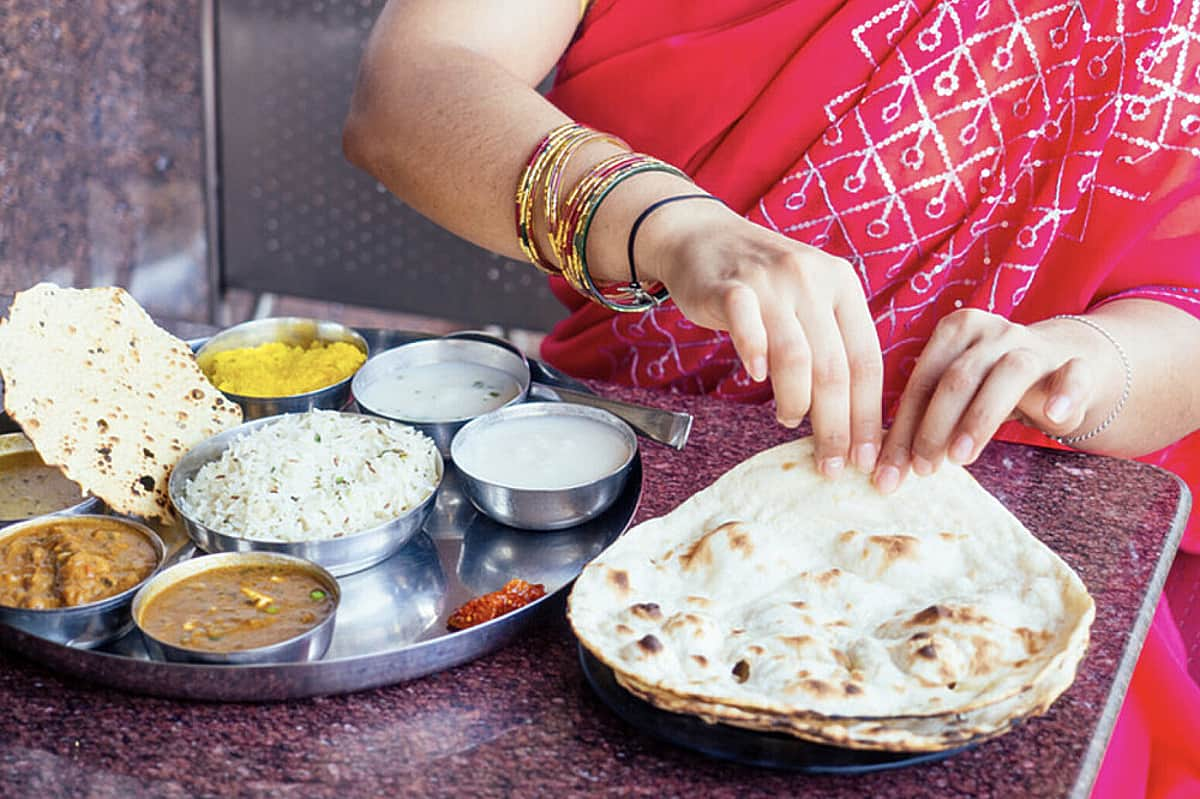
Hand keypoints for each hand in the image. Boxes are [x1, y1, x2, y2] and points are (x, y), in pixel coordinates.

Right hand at [636, 201, 883, 475]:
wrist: (702, 236)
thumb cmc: (761, 282)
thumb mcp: (810, 299)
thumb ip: (830, 345)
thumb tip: (851, 420)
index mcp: (843, 285)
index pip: (866, 360)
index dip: (868, 415)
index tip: (866, 457)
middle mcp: (813, 280)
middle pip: (834, 367)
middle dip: (836, 426)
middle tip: (832, 465)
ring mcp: (771, 282)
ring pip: (795, 356)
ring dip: (796, 402)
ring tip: (788, 421)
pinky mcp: (729, 287)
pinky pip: (747, 328)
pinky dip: (755, 357)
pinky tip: (757, 379)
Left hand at [872, 309, 1102, 492]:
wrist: (1067, 364)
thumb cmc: (993, 385)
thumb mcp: (957, 397)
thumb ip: (926, 422)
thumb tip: (886, 471)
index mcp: (956, 331)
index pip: (922, 383)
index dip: (903, 428)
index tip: (887, 472)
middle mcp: (993, 332)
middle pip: (957, 378)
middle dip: (933, 428)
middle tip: (922, 469)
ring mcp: (1036, 346)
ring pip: (1007, 374)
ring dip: (980, 418)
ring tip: (960, 458)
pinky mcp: (1076, 364)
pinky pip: (1073, 375)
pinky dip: (1065, 393)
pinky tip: (1054, 417)